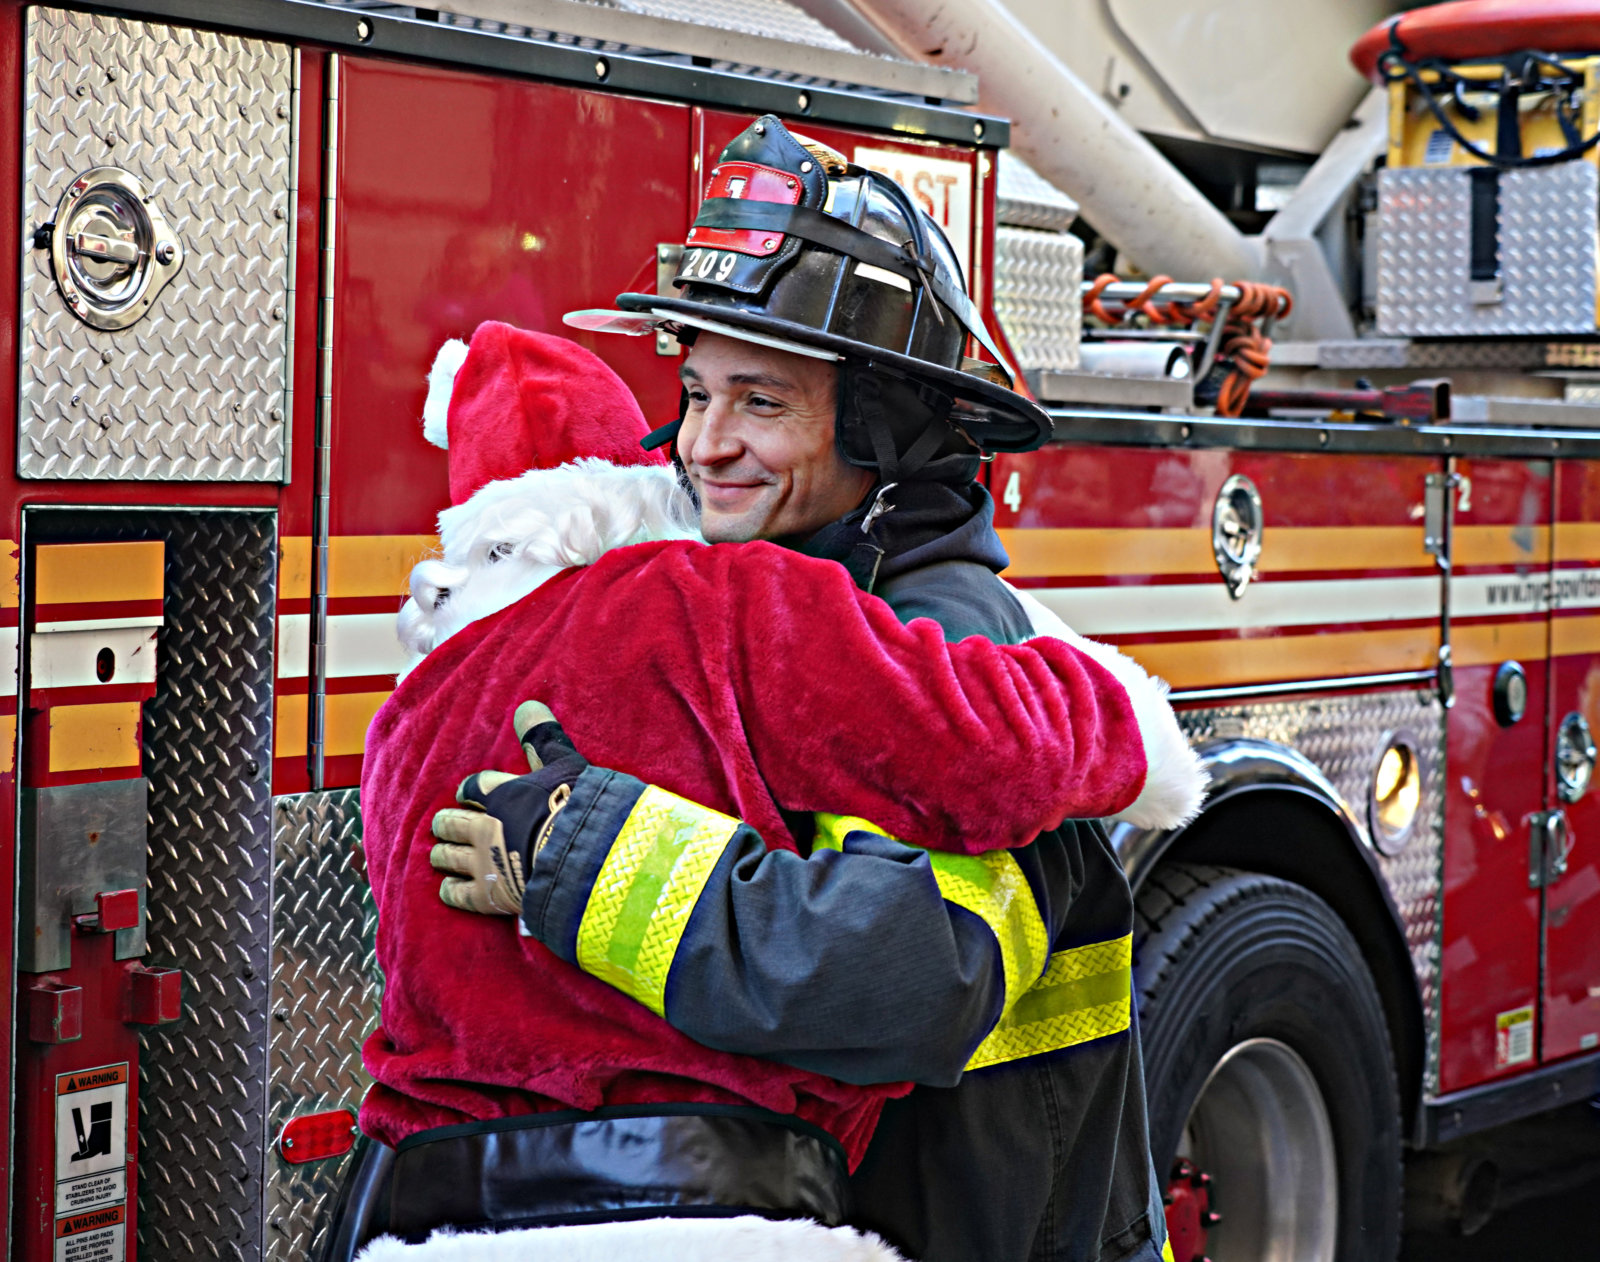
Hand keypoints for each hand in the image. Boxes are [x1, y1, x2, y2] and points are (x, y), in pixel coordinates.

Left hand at [429, 702, 590, 914]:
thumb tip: (527, 705)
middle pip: (452, 823)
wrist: (581, 859)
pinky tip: (449, 888)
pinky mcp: (488, 896)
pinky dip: (451, 889)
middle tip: (443, 825)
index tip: (467, 793)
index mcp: (501, 794)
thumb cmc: (577, 808)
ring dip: (444, 854)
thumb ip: (544, 738)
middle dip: (446, 823)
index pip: (473, 788)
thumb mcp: (565, 765)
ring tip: (442, 855)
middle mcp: (484, 827)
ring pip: (448, 856)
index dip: (468, 790)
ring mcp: (483, 863)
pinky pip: (457, 893)